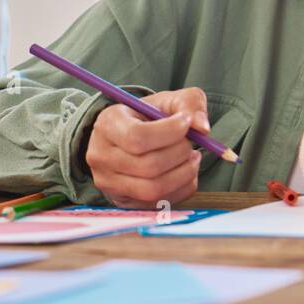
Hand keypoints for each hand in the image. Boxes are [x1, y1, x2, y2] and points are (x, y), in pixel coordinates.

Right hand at [85, 87, 208, 208]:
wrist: (131, 137)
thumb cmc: (150, 116)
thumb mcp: (168, 100)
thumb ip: (190, 103)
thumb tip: (202, 128)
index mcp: (107, 124)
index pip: (137, 136)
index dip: (169, 132)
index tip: (185, 123)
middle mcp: (101, 156)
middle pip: (148, 165)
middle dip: (180, 153)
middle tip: (191, 142)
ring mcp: (109, 183)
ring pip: (153, 189)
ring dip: (184, 173)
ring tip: (192, 157)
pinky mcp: (123, 202)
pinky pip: (159, 203)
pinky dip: (182, 188)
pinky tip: (185, 171)